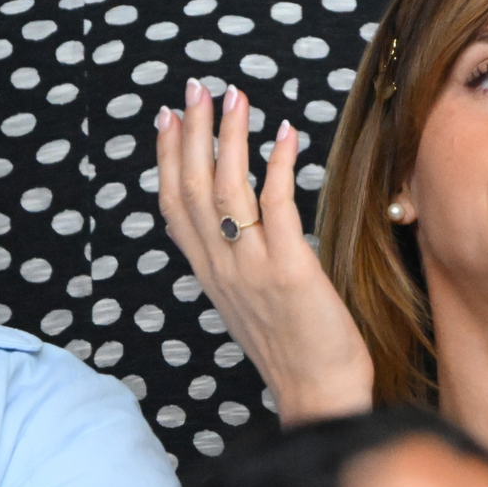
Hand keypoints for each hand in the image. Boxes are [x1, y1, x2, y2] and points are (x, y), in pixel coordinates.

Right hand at [155, 79, 373, 422]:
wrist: (320, 398)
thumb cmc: (297, 352)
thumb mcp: (251, 304)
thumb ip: (237, 264)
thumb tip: (237, 226)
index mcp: (210, 275)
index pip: (175, 206)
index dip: (168, 159)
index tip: (168, 119)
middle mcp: (222, 268)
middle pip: (193, 188)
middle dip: (192, 133)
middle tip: (197, 88)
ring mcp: (251, 269)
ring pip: (227, 189)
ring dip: (230, 137)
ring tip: (235, 96)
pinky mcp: (288, 271)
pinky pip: (278, 206)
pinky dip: (278, 165)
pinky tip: (285, 134)